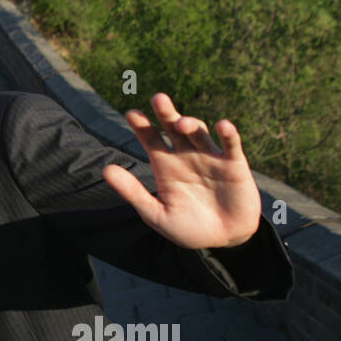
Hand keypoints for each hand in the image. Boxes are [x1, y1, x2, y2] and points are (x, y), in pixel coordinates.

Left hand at [101, 93, 261, 250]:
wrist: (222, 242)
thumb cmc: (186, 228)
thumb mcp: (155, 213)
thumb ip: (133, 192)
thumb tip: (106, 169)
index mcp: (165, 165)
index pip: (150, 139)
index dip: (142, 126)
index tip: (131, 114)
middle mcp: (186, 155)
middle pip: (173, 127)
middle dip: (166, 113)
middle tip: (158, 99)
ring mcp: (210, 157)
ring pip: (199, 132)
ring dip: (192, 124)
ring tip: (181, 124)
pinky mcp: (234, 165)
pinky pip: (231, 145)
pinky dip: (228, 134)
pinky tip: (223, 126)